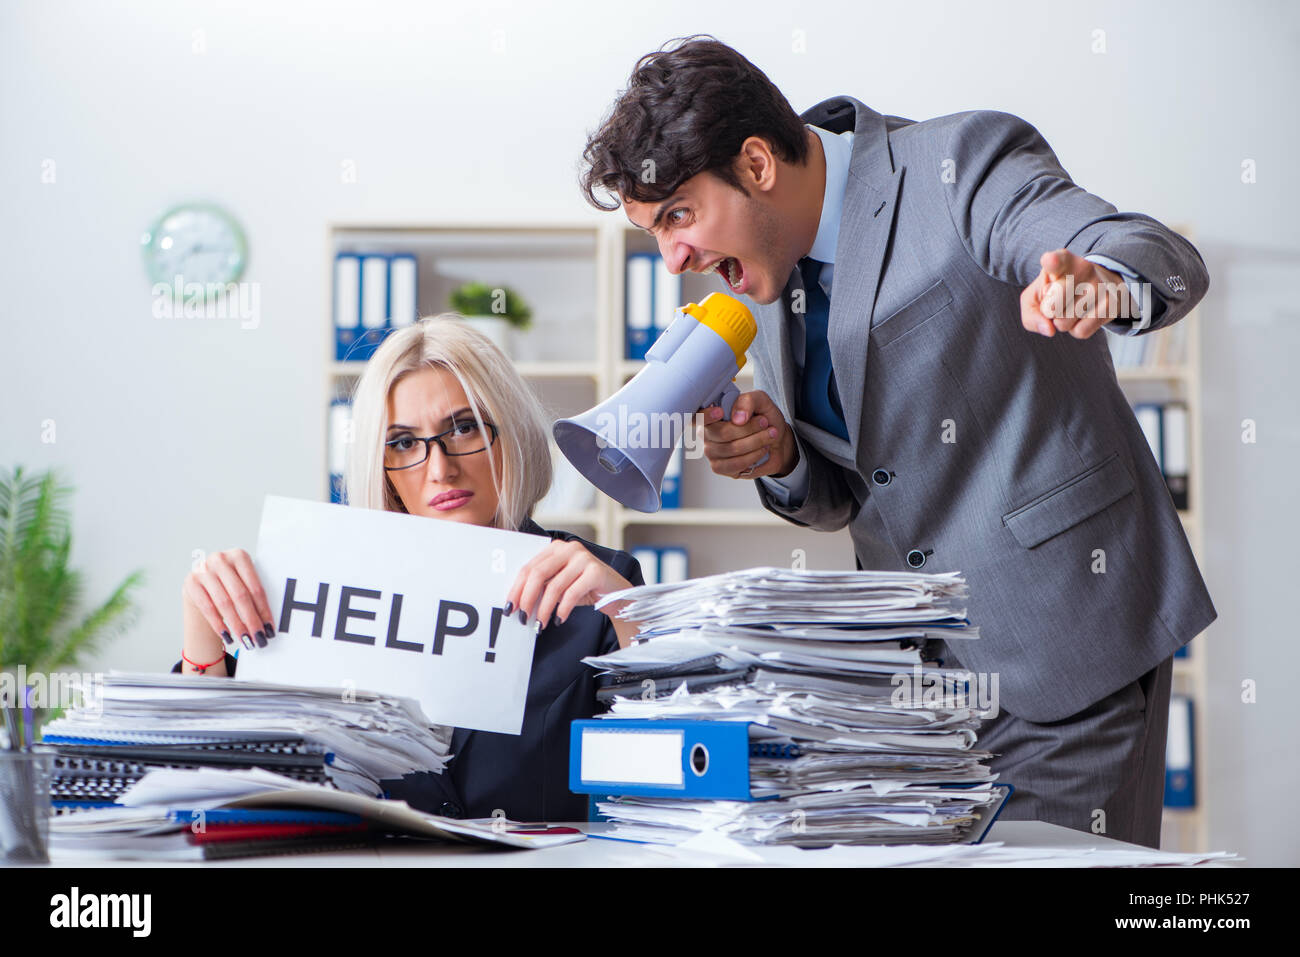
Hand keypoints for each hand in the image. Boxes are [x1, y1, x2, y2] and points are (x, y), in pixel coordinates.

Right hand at [182, 548, 275, 649]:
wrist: (202, 582)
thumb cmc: (230, 584)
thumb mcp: (243, 581)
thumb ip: (254, 594)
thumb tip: (269, 624)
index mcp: (240, 556)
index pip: (255, 587)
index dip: (264, 610)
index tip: (270, 629)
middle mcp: (220, 559)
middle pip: (240, 595)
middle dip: (251, 620)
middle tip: (259, 638)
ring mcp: (203, 570)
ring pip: (224, 603)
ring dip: (237, 625)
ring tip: (246, 640)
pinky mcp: (191, 582)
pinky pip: (208, 608)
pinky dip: (219, 625)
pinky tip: (228, 636)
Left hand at [506, 540, 633, 628]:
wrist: (616, 593)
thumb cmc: (584, 589)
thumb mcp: (559, 584)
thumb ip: (542, 587)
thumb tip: (518, 603)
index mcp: (555, 548)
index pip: (529, 567)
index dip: (516, 588)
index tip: (510, 607)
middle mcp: (568, 548)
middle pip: (538, 574)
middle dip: (527, 598)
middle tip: (523, 617)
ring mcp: (583, 558)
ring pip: (554, 586)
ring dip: (544, 609)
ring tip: (541, 624)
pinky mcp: (595, 571)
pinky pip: (572, 593)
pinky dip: (563, 609)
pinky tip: (559, 619)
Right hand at [699, 389, 797, 479]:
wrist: (775, 439)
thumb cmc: (763, 418)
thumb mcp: (760, 401)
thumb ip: (748, 402)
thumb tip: (737, 419)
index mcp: (711, 414)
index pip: (697, 416)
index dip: (706, 415)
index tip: (720, 412)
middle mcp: (706, 433)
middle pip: (723, 433)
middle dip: (749, 428)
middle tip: (765, 422)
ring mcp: (711, 452)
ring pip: (732, 449)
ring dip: (756, 442)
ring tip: (770, 435)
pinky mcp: (720, 467)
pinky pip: (736, 464)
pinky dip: (754, 456)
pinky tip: (762, 449)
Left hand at [1021, 249, 1131, 339]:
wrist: (1096, 283)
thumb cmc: (1055, 292)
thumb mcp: (1035, 298)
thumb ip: (1031, 315)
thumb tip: (1050, 330)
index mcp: (1062, 261)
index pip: (1056, 261)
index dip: (1051, 262)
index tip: (1049, 260)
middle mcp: (1083, 269)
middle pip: (1053, 308)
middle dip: (1048, 313)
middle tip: (1055, 302)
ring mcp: (1100, 286)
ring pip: (1065, 323)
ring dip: (1062, 323)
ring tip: (1071, 306)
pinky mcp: (1112, 304)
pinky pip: (1081, 332)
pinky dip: (1076, 330)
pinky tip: (1082, 315)